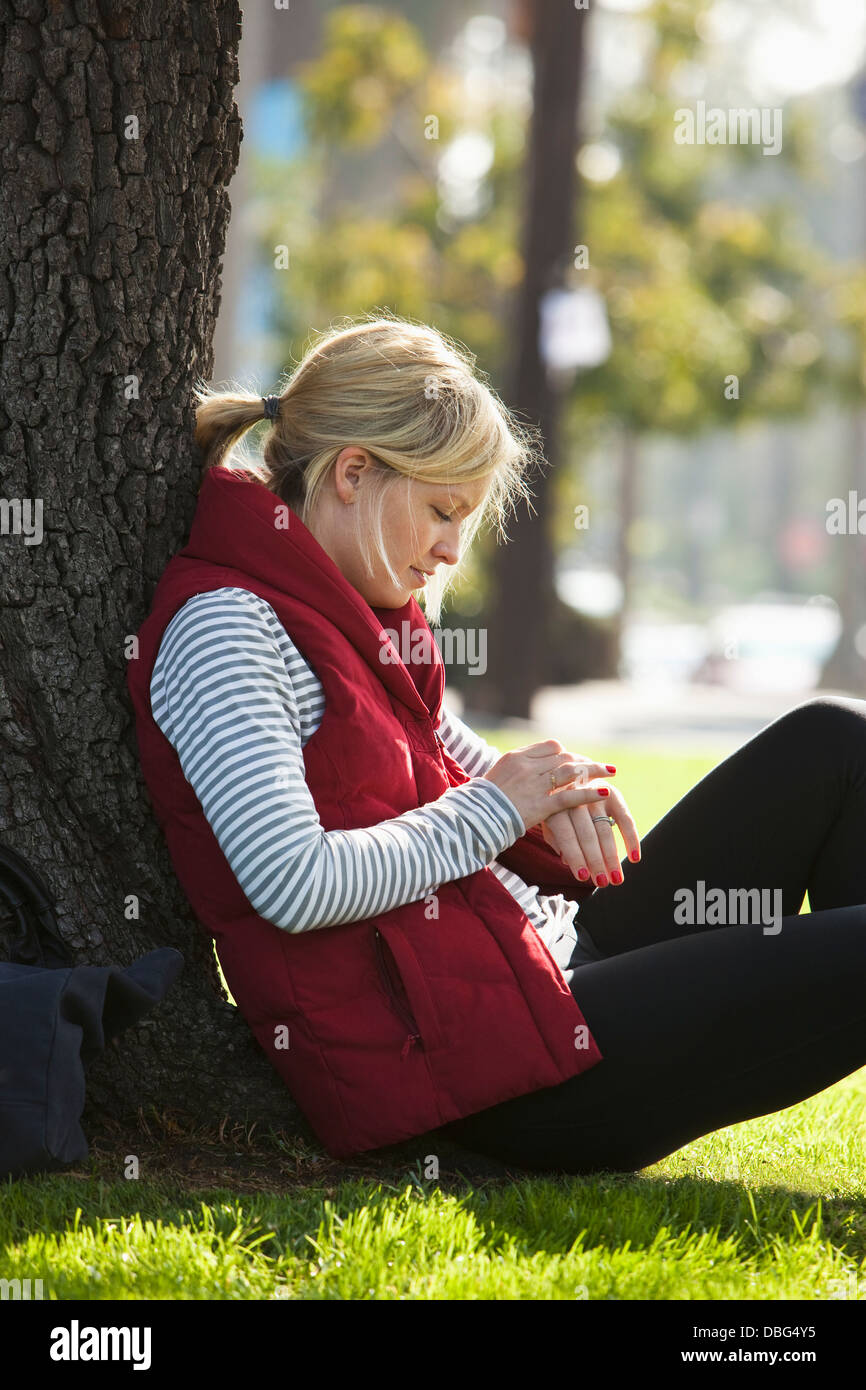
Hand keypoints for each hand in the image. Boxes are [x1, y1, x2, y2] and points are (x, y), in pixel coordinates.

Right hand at [482, 739, 617, 832]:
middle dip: (584, 761)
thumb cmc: (480, 803)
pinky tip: (605, 792)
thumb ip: (514, 771)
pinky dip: (590, 793)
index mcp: (516, 757)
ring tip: (611, 771)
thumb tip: (527, 772)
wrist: (472, 819)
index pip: (551, 746)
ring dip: (594, 770)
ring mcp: (535, 785)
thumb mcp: (496, 777)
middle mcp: (527, 766)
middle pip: (564, 756)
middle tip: (600, 766)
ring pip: (571, 771)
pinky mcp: (541, 805)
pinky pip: (570, 796)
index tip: (576, 759)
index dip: (567, 752)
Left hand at [540, 758, 639, 886]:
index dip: (575, 857)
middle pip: (587, 835)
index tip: (583, 877)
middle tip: (602, 882)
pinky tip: (634, 857)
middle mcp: (576, 799)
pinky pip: (625, 819)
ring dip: (611, 857)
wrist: (568, 772)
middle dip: (596, 861)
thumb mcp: (548, 821)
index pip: (567, 835)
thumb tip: (568, 861)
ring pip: (605, 830)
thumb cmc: (555, 806)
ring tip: (616, 878)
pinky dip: (631, 838)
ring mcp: (595, 795)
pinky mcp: (613, 794)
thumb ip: (557, 840)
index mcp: (555, 806)